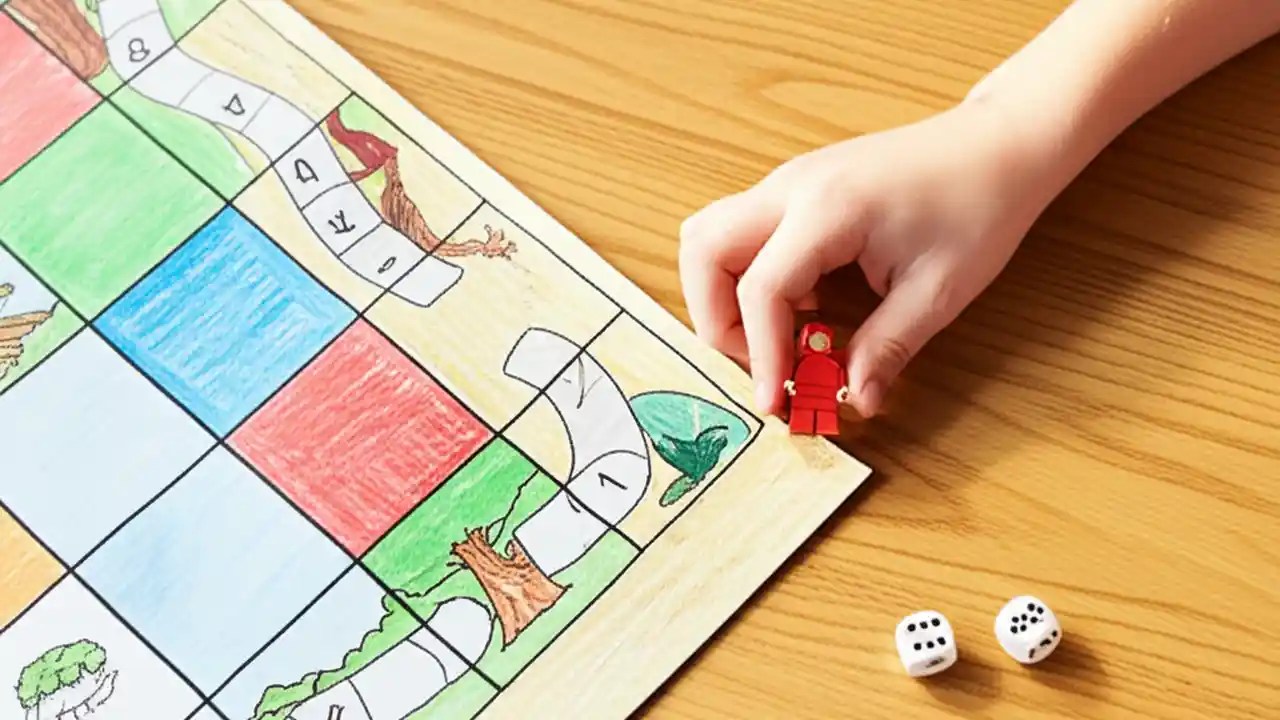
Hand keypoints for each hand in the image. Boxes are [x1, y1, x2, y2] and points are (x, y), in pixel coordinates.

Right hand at [679, 100, 1062, 418]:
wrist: (997, 145)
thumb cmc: (978, 206)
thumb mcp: (939, 291)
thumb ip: (887, 348)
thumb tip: (857, 400)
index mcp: (829, 209)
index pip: (762, 287)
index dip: (761, 352)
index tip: (776, 400)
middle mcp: (792, 187)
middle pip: (703, 249)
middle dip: (715, 318)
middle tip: (759, 362)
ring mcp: (787, 182)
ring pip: (710, 236)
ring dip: (722, 294)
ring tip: (773, 335)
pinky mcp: (794, 189)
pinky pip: (739, 233)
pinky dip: (747, 278)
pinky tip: (801, 306)